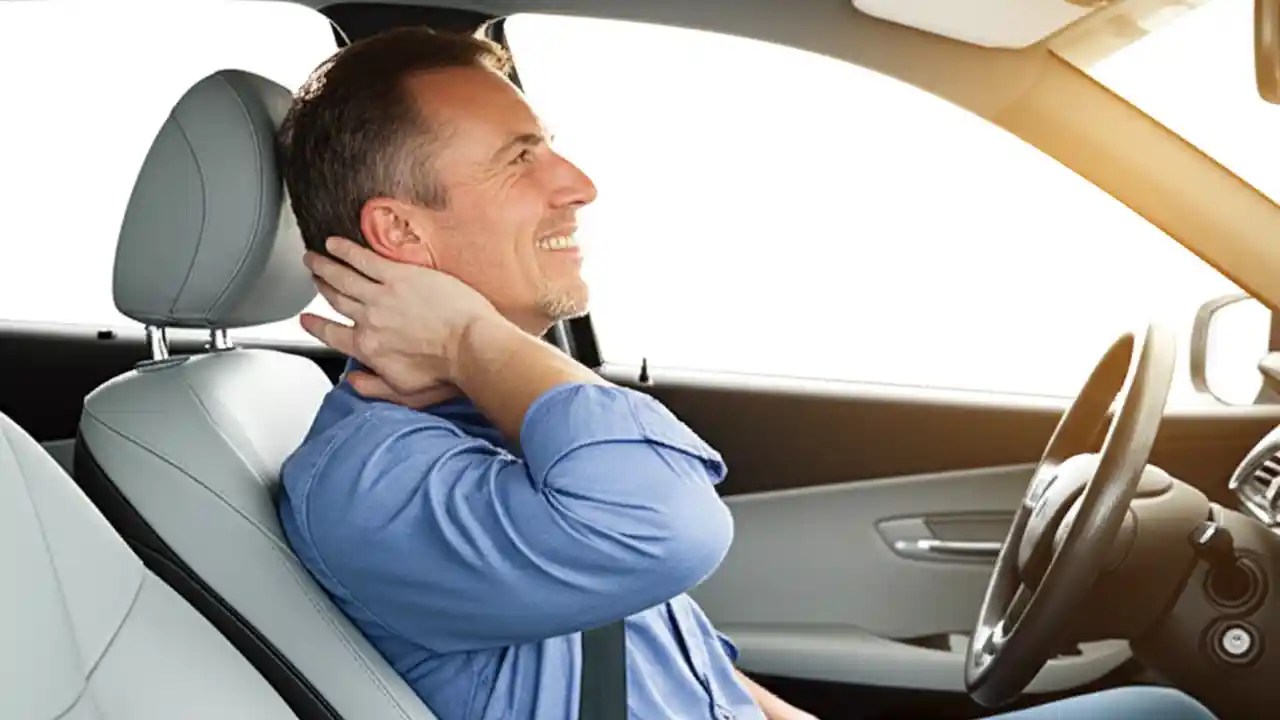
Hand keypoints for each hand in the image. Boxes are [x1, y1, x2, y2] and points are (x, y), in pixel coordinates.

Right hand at [300, 236, 501, 396]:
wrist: (471, 348)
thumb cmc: (447, 372)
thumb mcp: (405, 394)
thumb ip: (373, 388)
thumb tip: (354, 382)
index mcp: (368, 348)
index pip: (332, 336)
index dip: (317, 326)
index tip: (307, 319)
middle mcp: (368, 320)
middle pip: (337, 300)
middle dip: (321, 287)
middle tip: (313, 277)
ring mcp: (382, 295)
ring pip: (344, 276)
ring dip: (326, 265)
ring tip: (314, 258)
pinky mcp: (400, 276)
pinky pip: (365, 259)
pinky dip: (347, 251)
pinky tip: (336, 244)